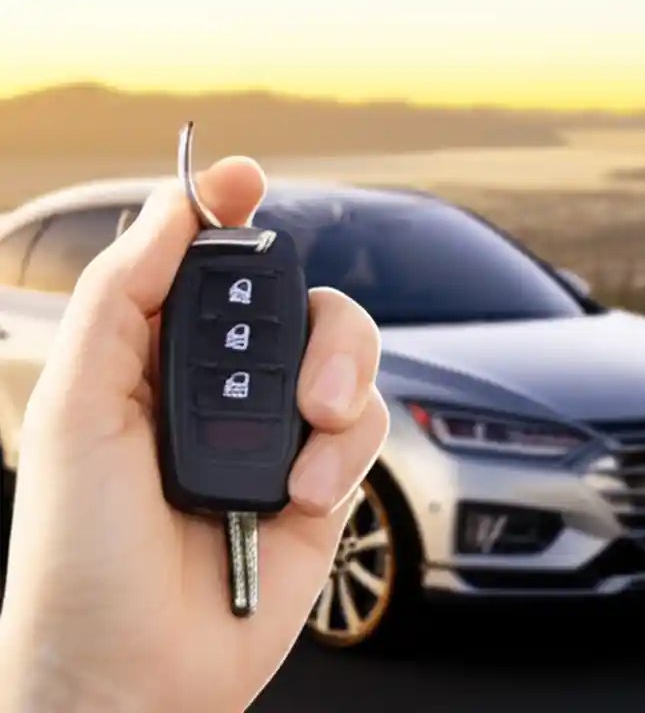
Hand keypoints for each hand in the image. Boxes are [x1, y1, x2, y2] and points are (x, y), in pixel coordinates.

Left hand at [0, 158, 388, 711]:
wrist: (138, 670)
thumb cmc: (80, 555)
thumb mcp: (75, 410)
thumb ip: (121, 298)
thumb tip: (171, 208)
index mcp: (152, 362)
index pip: (201, 266)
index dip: (225, 214)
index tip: (245, 179)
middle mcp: (224, 392)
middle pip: (300, 301)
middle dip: (313, 324)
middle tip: (296, 369)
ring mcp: (280, 438)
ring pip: (352, 359)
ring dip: (341, 387)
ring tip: (306, 435)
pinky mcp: (328, 483)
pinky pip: (372, 429)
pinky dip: (346, 455)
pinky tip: (303, 497)